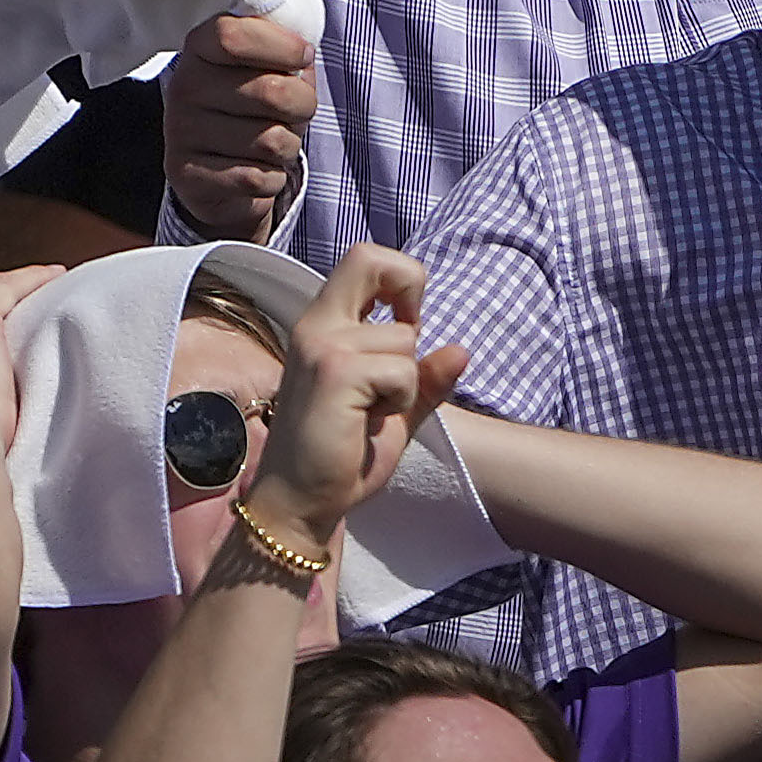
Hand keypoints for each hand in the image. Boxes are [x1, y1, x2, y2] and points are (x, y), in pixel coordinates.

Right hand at [165, 12, 318, 244]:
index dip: (283, 46)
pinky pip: (260, 178)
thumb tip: (304, 55)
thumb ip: (284, 48)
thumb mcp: (268, 67)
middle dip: (303, 105)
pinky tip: (257, 170)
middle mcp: (184, 87)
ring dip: (289, 147)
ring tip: (273, 142)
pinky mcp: (188, 177)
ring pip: (273, 141)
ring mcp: (182, 133)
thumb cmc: (255, 108)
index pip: (234, 36)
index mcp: (200, 48)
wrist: (220, 172)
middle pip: (272, 92)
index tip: (304, 55)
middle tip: (297, 110)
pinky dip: (273, 179)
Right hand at [254, 244, 469, 553]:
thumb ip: (423, 379)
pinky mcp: (335, 373)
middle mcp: (318, 325)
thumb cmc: (340, 457)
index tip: (406, 325)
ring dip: (405, 381)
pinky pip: (402, 371)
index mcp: (325, 325)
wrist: (299, 502)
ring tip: (371, 411)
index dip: (401, 282)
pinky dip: (400, 400)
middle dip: (408, 286)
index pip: (365, 259)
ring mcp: (323, 346)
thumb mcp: (392, 410)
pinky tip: (368, 421)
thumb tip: (461, 349)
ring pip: (404, 338)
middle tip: (406, 336)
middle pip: (370, 258)